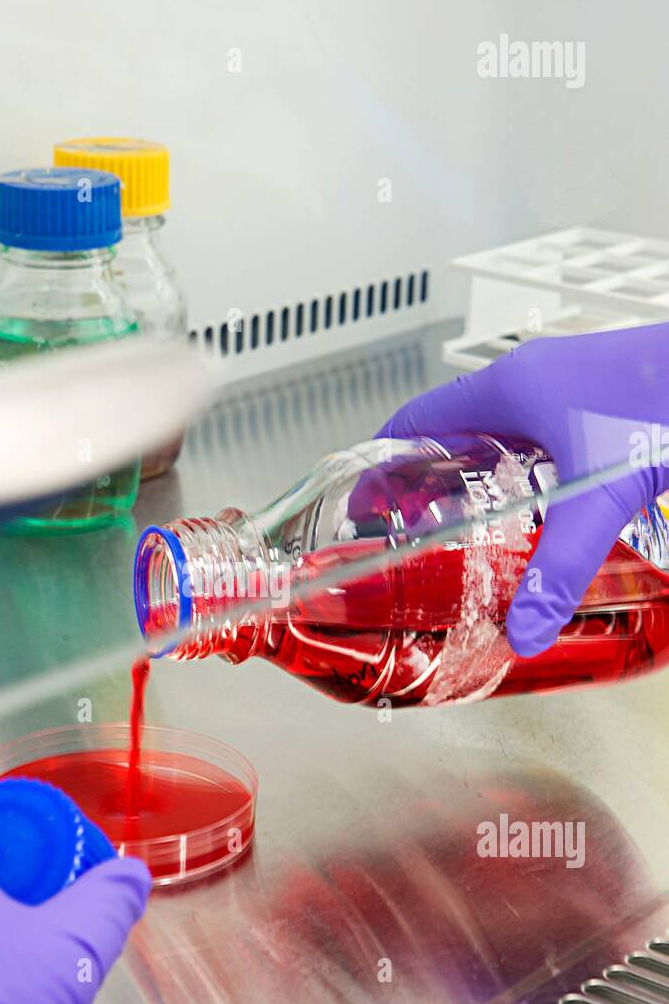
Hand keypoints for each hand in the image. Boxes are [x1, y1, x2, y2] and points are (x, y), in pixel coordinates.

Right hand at [378, 325, 668, 654]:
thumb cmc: (664, 402)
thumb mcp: (603, 494)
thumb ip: (561, 565)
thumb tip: (523, 625)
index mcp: (509, 386)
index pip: (413, 420)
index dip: (380, 464)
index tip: (363, 503)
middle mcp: (530, 378)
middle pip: (450, 429)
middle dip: (425, 480)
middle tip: (413, 529)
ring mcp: (564, 384)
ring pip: (495, 431)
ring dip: (475, 474)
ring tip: (467, 526)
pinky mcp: (595, 396)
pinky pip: (535, 432)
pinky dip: (521, 469)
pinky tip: (539, 506)